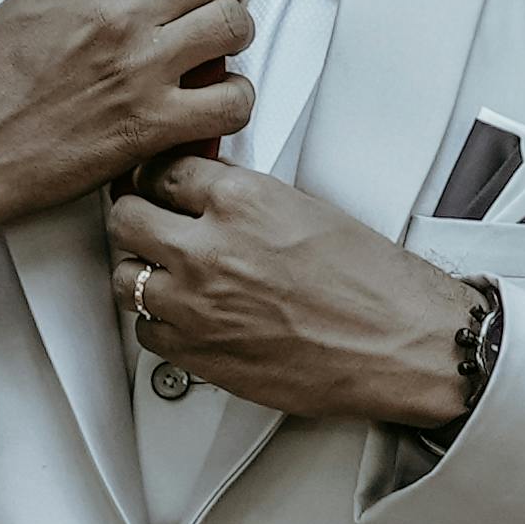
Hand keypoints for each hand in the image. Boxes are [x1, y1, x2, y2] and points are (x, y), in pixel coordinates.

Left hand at [104, 158, 478, 427]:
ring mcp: (196, 305)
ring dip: (142, 272)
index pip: (161, 170)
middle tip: (153, 223)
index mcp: (240, 200)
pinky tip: (188, 316)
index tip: (161, 185)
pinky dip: (161, 323)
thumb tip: (208, 195)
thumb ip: (245, 199)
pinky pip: (146, 331)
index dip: (160, 178)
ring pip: (125, 278)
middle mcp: (209, 249)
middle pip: (126, 218)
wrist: (399, 344)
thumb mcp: (306, 208)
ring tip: (168, 273)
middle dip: (139, 217)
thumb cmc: (372, 283)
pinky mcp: (197, 352)